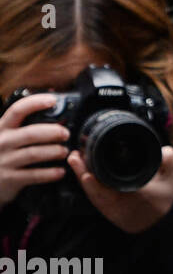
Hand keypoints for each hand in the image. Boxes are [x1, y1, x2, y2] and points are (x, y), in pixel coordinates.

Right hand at [0, 94, 70, 208]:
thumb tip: (52, 95)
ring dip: (54, 152)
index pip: (17, 110)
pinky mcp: (9, 179)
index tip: (53, 100)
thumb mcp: (8, 135)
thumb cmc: (3, 153)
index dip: (35, 103)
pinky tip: (60, 171)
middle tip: (66, 134)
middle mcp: (2, 142)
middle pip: (30, 133)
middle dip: (53, 132)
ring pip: (34, 154)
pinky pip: (34, 175)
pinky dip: (50, 173)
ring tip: (65, 151)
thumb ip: (25, 121)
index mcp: (2, 128)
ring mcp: (4, 161)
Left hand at [67, 145, 172, 233]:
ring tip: (75, 160)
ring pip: (92, 194)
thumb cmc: (168, 200)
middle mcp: (118, 206)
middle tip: (75, 157)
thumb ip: (169, 162)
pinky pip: (95, 196)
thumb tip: (163, 149)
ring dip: (82, 177)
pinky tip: (83, 173)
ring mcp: (112, 208)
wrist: (165, 220)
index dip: (96, 182)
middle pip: (95, 191)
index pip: (109, 190)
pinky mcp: (109, 208)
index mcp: (132, 199)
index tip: (87, 169)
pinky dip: (88, 185)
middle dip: (83, 173)